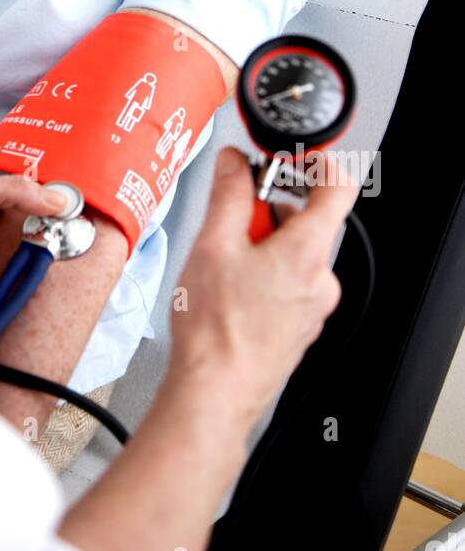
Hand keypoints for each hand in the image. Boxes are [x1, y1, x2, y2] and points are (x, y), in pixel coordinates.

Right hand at [167, 146, 358, 438]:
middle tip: (232, 218)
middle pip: (308, 221)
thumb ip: (229, 194)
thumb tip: (234, 162)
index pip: (337, 187)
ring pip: (295, 254)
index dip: (317, 162)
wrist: (214, 392)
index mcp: (308, 253)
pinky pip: (289, 283)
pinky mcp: (299, 327)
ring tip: (223, 260)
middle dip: (270, 211)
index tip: (290, 158)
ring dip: (263, 244)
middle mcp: (321, 280)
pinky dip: (264, 273)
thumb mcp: (213, 244)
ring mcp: (313, 307)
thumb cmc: (216, 329)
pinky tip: (229, 289)